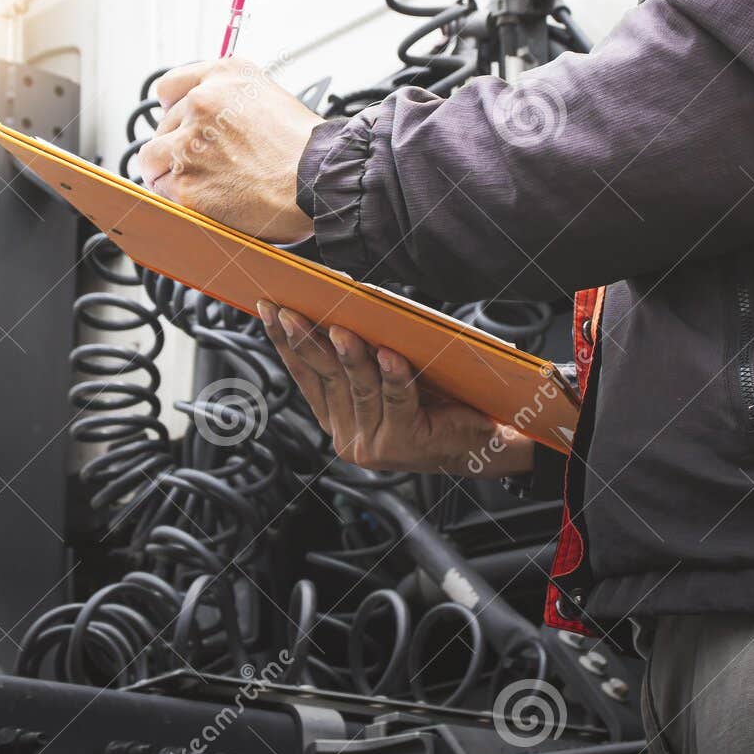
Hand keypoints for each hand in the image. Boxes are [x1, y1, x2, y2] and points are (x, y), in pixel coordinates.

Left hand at [135, 57, 321, 242]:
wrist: (319, 181)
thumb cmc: (307, 150)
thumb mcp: (273, 98)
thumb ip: (236, 101)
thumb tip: (215, 119)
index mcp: (225, 75)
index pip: (171, 87)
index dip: (175, 110)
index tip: (181, 124)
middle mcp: (202, 101)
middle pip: (164, 125)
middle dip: (181, 145)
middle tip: (210, 164)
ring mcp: (189, 142)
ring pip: (153, 155)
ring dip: (171, 170)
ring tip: (202, 183)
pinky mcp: (185, 182)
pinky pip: (161, 188)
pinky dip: (177, 196)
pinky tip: (204, 199)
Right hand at [258, 302, 534, 477]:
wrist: (486, 440)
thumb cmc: (439, 401)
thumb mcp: (391, 376)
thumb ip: (363, 356)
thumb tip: (339, 309)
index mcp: (339, 420)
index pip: (305, 376)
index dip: (284, 342)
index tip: (268, 308)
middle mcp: (349, 436)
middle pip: (324, 378)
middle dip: (303, 341)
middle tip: (288, 311)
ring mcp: (374, 445)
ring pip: (359, 388)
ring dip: (349, 356)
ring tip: (340, 329)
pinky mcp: (405, 444)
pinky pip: (398, 400)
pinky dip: (394, 375)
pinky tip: (389, 354)